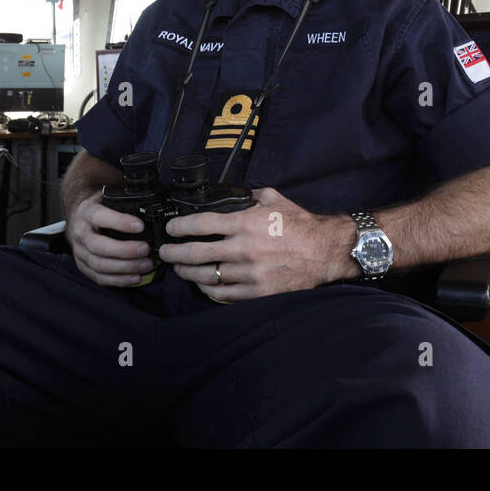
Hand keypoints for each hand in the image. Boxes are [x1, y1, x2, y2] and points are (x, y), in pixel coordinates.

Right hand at [66, 191, 155, 287]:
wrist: (79, 219)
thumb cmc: (100, 208)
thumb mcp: (107, 197)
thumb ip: (124, 198)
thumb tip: (152, 197)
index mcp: (87, 212)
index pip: (100, 217)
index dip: (120, 222)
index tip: (140, 226)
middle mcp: (80, 232)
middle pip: (98, 246)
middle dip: (124, 250)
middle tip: (146, 249)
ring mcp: (80, 252)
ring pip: (99, 264)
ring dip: (125, 267)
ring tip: (146, 264)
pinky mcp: (83, 266)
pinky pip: (99, 277)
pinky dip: (119, 280)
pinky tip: (136, 278)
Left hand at [158, 187, 343, 301]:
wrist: (325, 252)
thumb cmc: (301, 225)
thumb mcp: (274, 199)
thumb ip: (249, 196)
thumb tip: (231, 197)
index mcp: (245, 223)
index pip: (201, 224)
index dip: (179, 226)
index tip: (171, 228)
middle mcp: (243, 249)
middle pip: (196, 253)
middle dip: (174, 253)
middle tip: (165, 251)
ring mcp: (249, 273)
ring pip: (206, 276)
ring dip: (187, 272)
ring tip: (180, 268)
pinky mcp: (256, 292)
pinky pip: (223, 294)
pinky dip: (208, 289)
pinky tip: (202, 283)